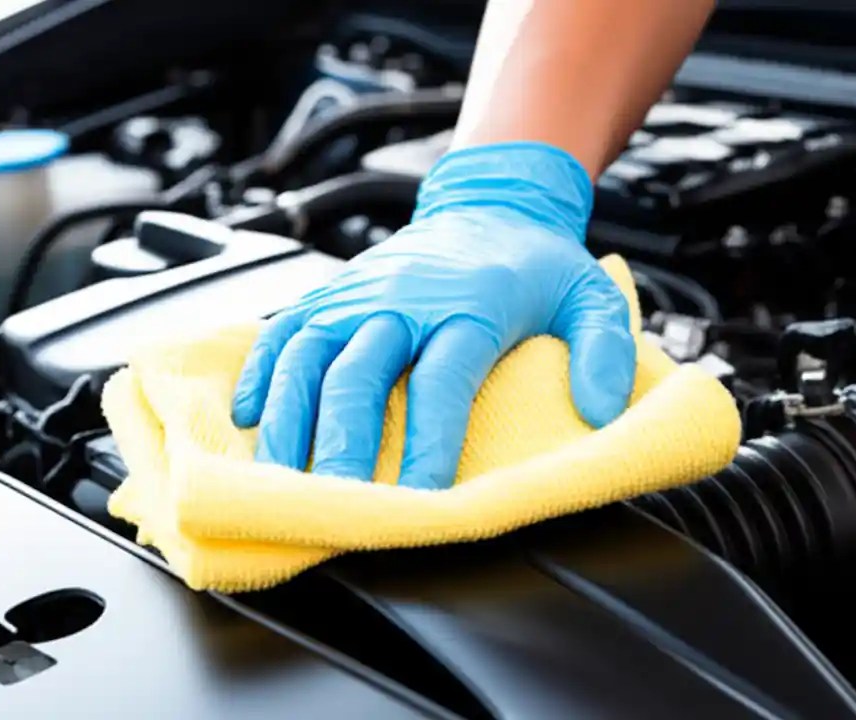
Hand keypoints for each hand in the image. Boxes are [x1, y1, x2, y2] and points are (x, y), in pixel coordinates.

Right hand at [232, 142, 635, 488]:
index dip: (429, 438)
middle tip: (334, 498)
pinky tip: (249, 417)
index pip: (442, 377)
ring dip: (287, 415)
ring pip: (306, 353)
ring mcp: (358, 294)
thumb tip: (600, 410)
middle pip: (359, 371)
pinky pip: (282, 330)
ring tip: (278, 474)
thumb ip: (605, 349)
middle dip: (342, 439)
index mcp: (469, 305)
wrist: (490, 203)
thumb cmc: (538, 264)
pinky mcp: (329, 294)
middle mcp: (404, 299)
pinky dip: (260, 373)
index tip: (422, 494)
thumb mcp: (591, 296)